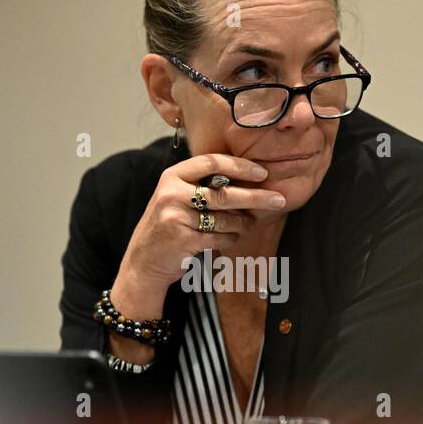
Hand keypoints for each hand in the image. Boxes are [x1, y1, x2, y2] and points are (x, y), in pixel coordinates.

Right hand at [113, 153, 287, 312]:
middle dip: (256, 197)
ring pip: (225, 219)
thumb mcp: (175, 197)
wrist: (143, 261)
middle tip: (279, 200)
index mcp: (172, 176)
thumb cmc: (167, 226)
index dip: (240, 166)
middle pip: (224, 193)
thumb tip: (247, 178)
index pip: (211, 162)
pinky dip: (230, 239)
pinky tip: (229, 239)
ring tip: (244, 226)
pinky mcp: (183, 239)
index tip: (262, 172)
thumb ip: (201, 185)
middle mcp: (172, 193)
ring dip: (241, 224)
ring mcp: (176, 217)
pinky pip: (220, 237)